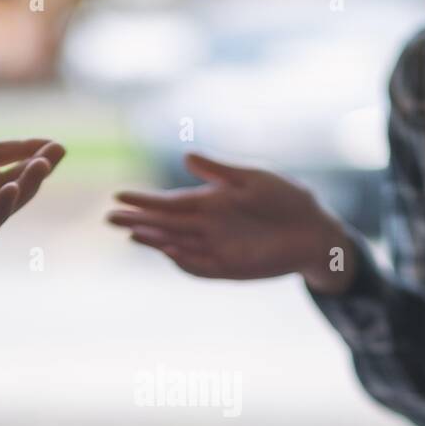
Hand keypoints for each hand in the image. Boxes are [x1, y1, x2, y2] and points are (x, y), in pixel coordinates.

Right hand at [108, 153, 354, 293]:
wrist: (315, 231)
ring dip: (155, 241)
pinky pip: (201, 267)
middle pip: (165, 225)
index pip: (169, 202)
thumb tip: (187, 157)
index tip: (119, 195)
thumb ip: (220, 171)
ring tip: (132, 234)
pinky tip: (167, 252)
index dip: (144, 200)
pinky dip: (184, 262)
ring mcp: (217, 248)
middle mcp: (207, 226)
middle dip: (138, 221)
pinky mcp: (230, 268)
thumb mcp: (254, 178)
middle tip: (109, 218)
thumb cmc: (287, 200)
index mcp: (210, 201)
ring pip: (177, 246)